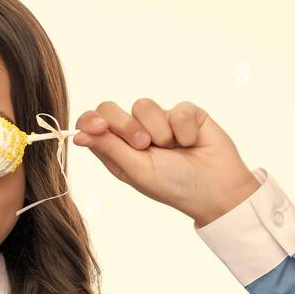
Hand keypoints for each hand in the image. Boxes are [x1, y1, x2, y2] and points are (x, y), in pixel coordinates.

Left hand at [73, 100, 260, 226]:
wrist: (217, 188)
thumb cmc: (175, 186)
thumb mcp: (137, 171)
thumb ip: (109, 149)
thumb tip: (77, 135)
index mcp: (118, 151)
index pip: (92, 125)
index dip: (91, 121)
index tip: (98, 126)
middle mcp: (135, 133)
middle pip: (112, 108)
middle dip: (127, 126)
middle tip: (145, 146)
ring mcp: (159, 122)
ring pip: (144, 104)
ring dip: (158, 129)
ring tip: (173, 148)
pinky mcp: (185, 113)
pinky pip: (176, 107)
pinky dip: (184, 129)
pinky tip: (192, 142)